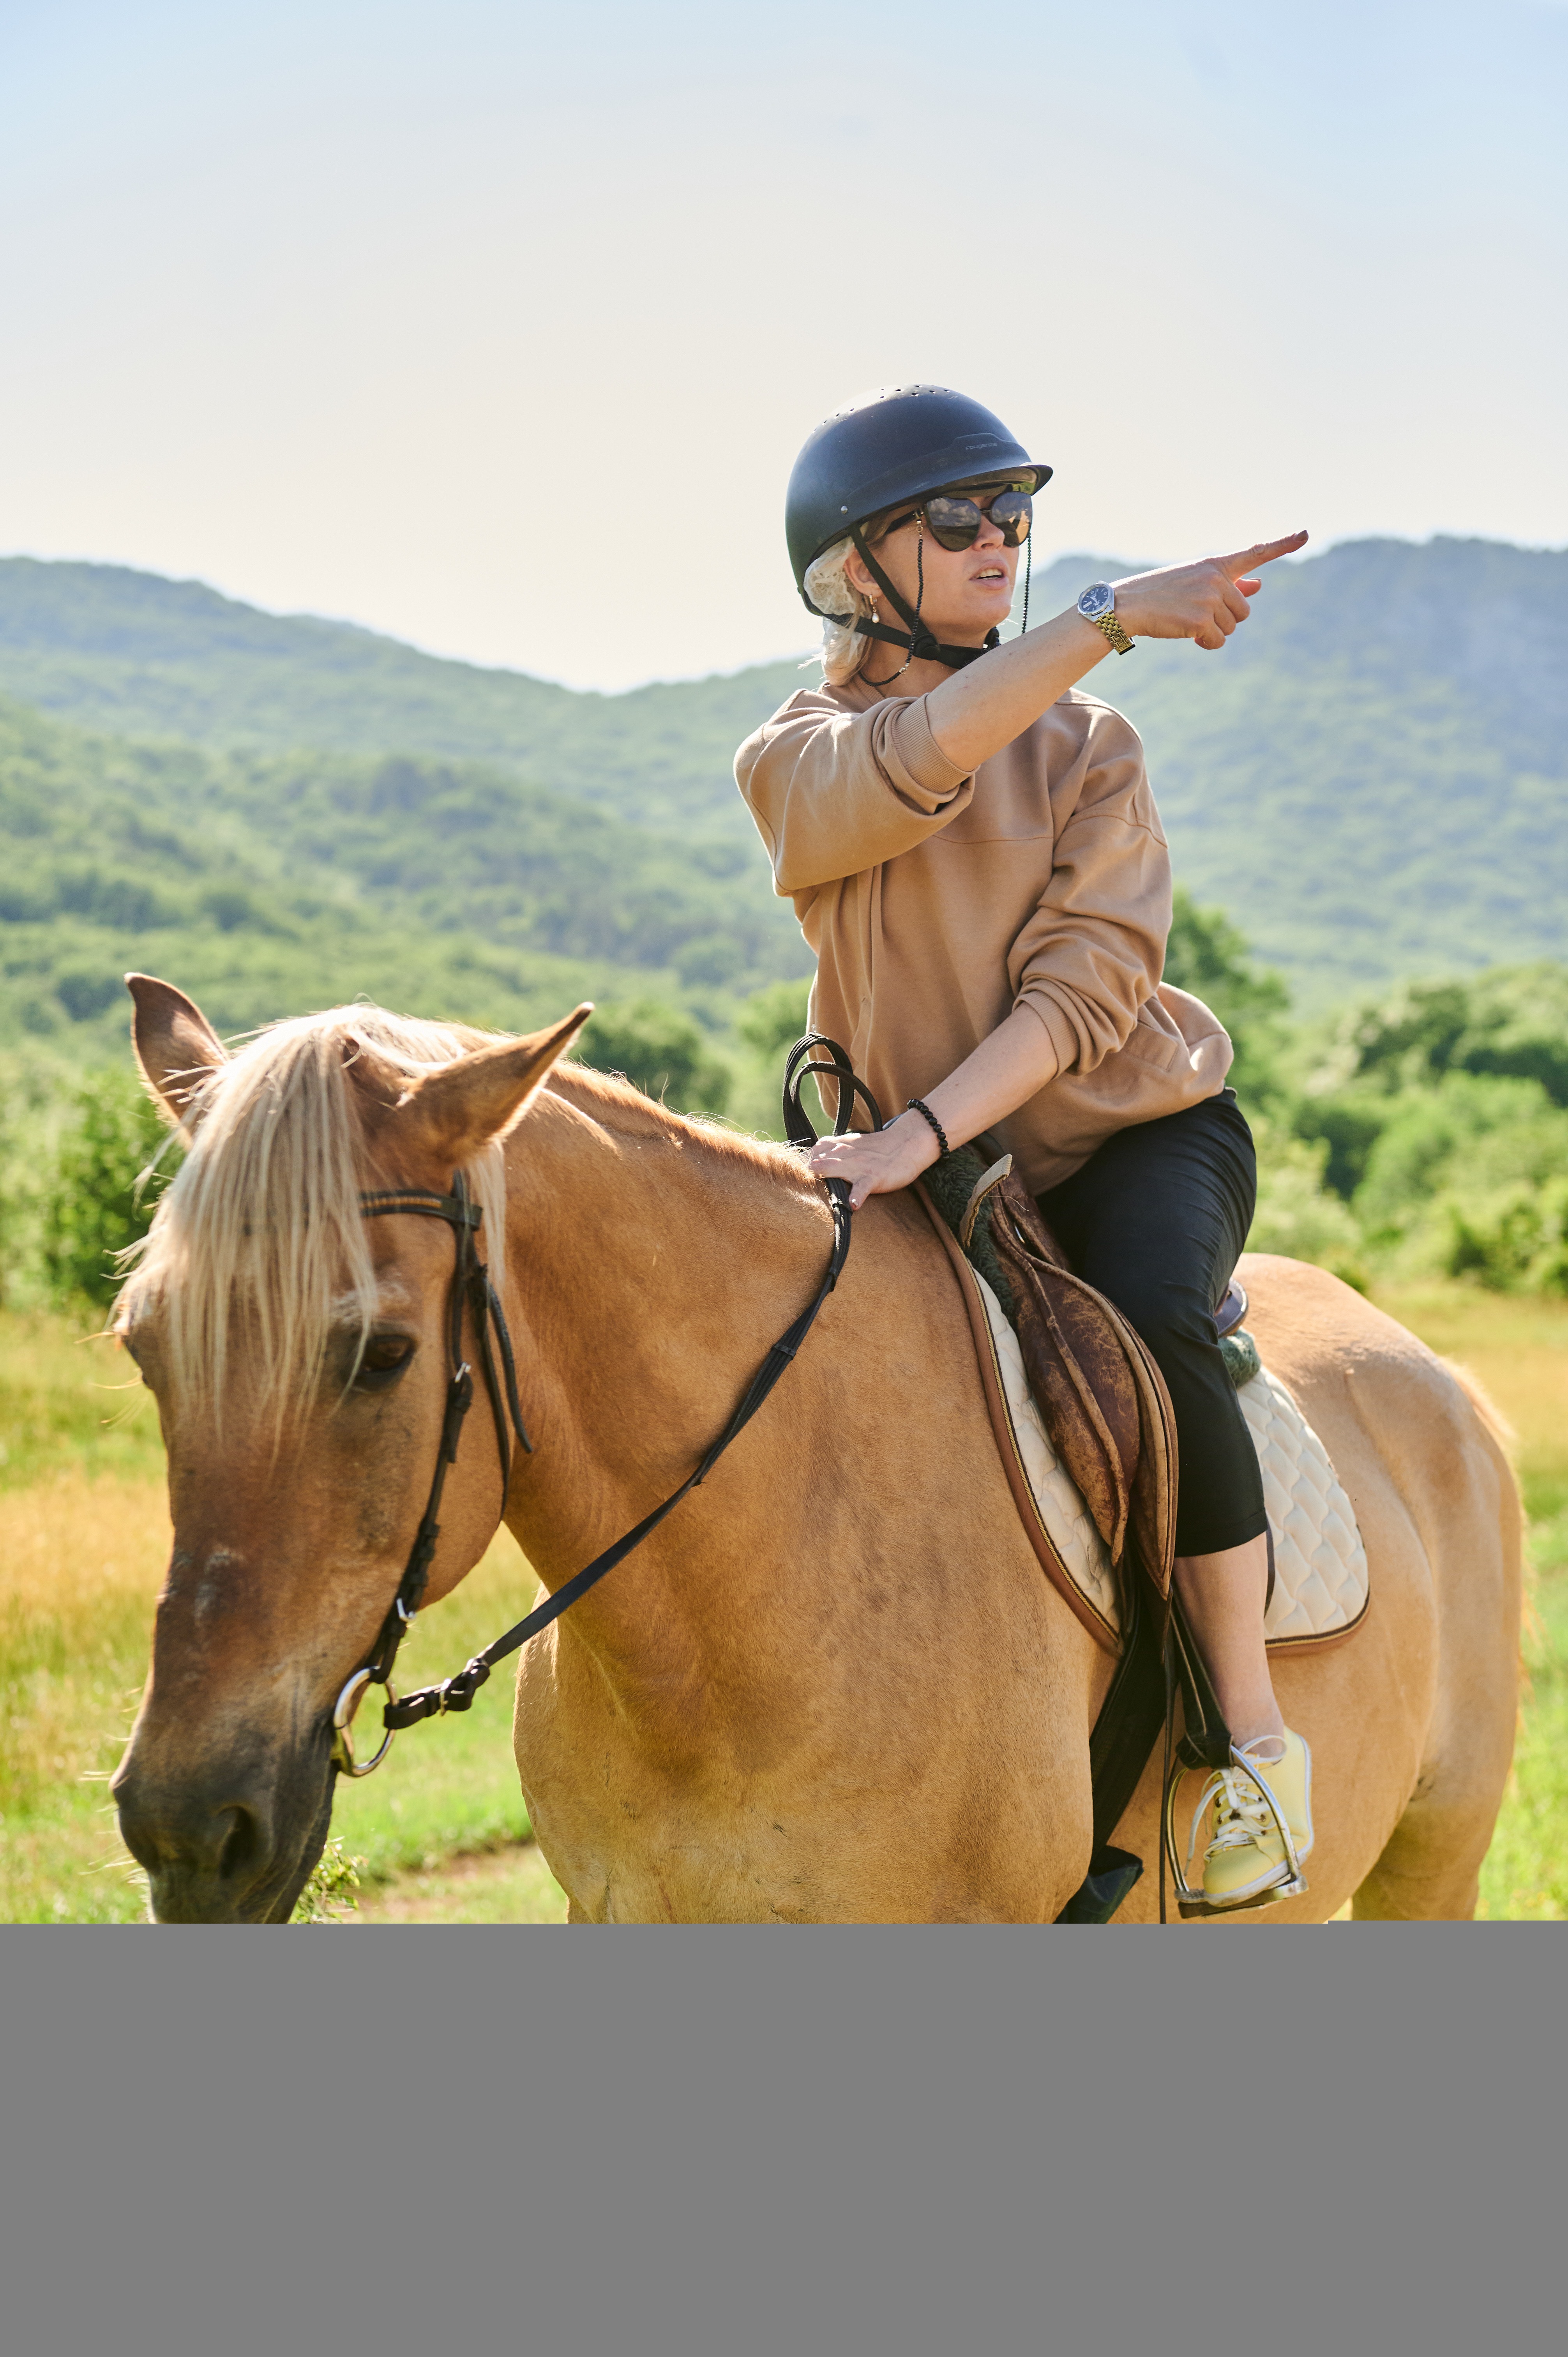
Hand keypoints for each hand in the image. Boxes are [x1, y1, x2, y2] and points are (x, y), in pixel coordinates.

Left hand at [806, 1112, 938, 1209]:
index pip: (809, 1155)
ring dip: (823, 1180)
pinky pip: (862, 1188)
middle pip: (815, 1164)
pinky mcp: (873, 1177)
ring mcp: (858, 1166)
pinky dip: (857, 1196)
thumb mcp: (849, 1145)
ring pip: (833, 1170)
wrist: (906, 1143)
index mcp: (835, 1146)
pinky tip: (853, 1205)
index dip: (798, 1169)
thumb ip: (829, 1152)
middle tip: (796, 1193)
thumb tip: (809, 1165)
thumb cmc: (875, 1149)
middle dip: (804, 1177)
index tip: (793, 1182)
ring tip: (815, 1195)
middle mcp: (842, 1154)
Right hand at [1112, 532, 1308, 652]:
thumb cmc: (1161, 594)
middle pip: (1244, 611)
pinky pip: (1218, 641)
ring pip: (1231, 627)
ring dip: (1213, 632)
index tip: (1306, 534)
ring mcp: (1209, 598)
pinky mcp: (1201, 619)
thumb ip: (1231, 583)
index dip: (1283, 544)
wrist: (1126, 605)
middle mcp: (1216, 578)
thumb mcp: (1196, 582)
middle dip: (1225, 620)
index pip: (1255, 553)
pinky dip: (1205, 644)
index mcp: (1215, 565)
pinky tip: (1187, 635)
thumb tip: (1258, 584)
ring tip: (1188, 623)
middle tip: (1198, 615)